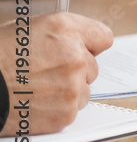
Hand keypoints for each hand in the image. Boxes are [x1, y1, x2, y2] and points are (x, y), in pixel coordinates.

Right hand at [0, 13, 112, 135]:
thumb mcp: (28, 29)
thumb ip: (63, 33)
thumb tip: (82, 41)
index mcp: (65, 29)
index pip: (103, 37)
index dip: (89, 45)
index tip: (83, 49)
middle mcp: (75, 56)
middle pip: (93, 66)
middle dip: (74, 70)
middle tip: (45, 72)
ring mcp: (73, 86)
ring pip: (83, 89)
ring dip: (67, 90)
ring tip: (36, 88)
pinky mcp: (66, 112)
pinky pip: (72, 109)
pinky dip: (58, 109)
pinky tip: (35, 102)